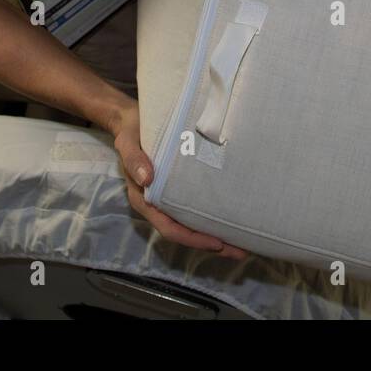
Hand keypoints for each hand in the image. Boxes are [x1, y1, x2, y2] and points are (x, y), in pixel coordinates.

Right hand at [109, 97, 247, 260]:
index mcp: (143, 199)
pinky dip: (211, 216)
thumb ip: (133, 159)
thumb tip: (146, 179)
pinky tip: (231, 217)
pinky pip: (194, 208)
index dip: (192, 238)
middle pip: (184, 232)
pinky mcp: (178, 188)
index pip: (168, 227)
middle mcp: (157, 204)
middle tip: (240, 251)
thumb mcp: (127, 142)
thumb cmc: (131, 132)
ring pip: (191, 224)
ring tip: (243, 242)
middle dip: (211, 243)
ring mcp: (168, 198)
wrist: (132, 120)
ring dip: (215, 234)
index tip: (216, 243)